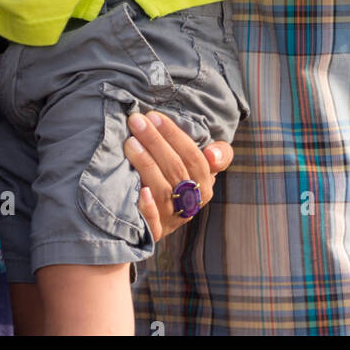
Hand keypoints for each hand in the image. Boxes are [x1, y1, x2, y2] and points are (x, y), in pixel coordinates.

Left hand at [124, 110, 231, 240]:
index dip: (174, 136)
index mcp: (205, 185)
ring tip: (130, 142)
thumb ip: (219, 154)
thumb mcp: (199, 164)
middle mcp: (191, 203)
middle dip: (155, 142)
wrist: (158, 215)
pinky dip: (148, 207)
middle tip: (136, 121)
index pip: (194, 158)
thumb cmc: (179, 177)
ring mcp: (172, 219)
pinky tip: (140, 191)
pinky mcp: (154, 232)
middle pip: (176, 170)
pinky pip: (153, 223)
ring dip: (146, 165)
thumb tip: (213, 154)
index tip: (155, 117)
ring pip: (163, 191)